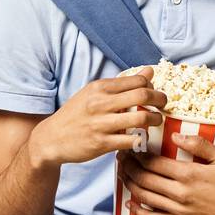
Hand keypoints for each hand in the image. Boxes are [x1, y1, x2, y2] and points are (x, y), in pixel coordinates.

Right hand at [32, 67, 165, 167]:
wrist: (51, 138)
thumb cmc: (75, 114)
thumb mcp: (94, 93)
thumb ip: (123, 84)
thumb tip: (150, 70)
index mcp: (99, 88)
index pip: (137, 80)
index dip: (152, 86)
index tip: (155, 93)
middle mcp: (100, 103)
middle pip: (142, 95)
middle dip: (160, 99)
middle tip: (163, 105)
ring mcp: (101, 124)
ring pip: (141, 119)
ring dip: (155, 120)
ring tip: (156, 121)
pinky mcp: (102, 144)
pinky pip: (132, 140)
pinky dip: (142, 139)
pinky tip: (142, 137)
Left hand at [115, 132, 214, 214]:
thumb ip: (199, 145)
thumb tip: (176, 135)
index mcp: (189, 174)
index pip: (154, 162)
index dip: (139, 154)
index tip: (132, 146)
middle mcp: (180, 194)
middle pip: (144, 179)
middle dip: (129, 167)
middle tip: (121, 158)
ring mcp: (179, 211)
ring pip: (145, 198)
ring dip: (130, 185)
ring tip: (123, 175)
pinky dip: (139, 212)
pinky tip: (130, 205)